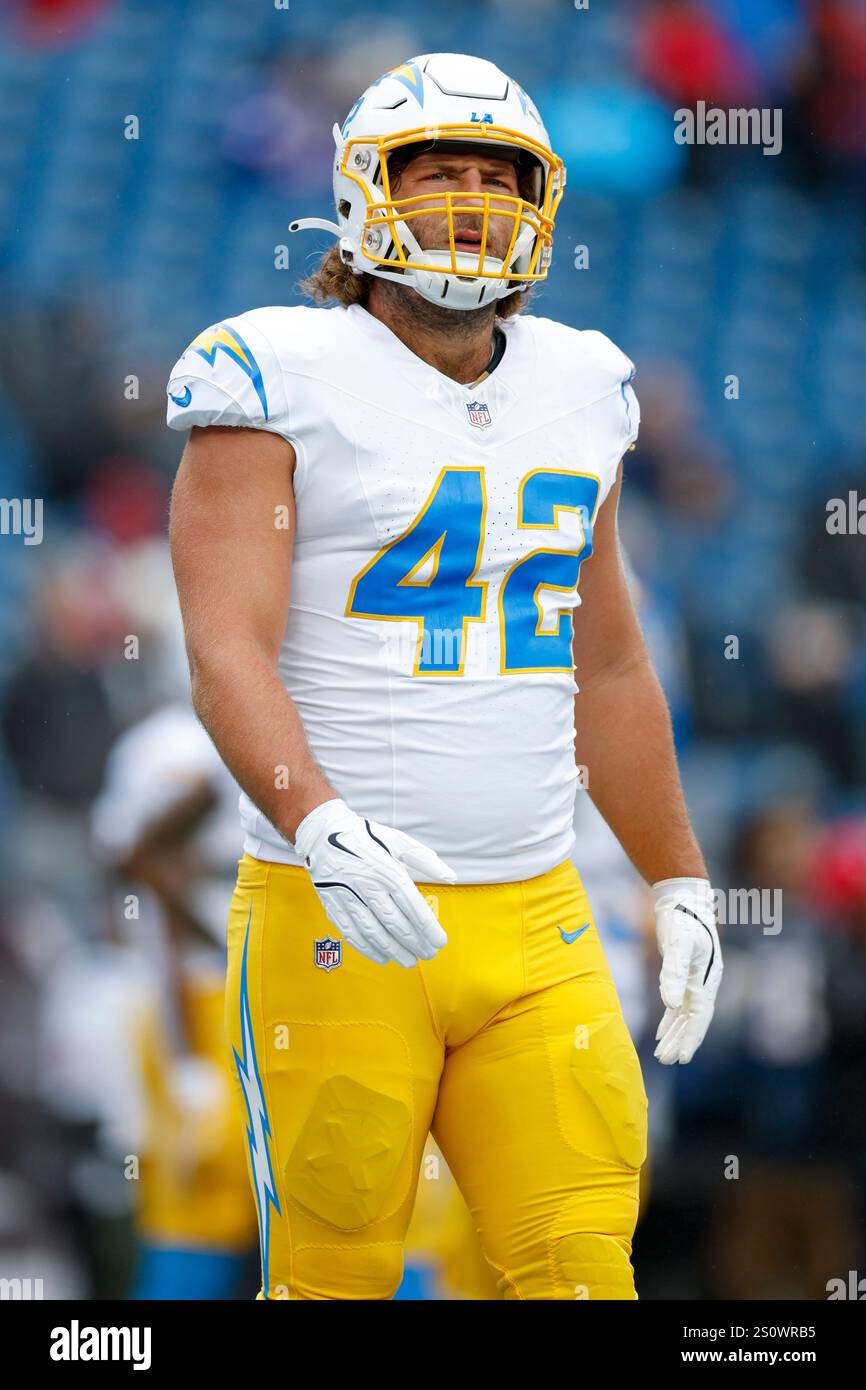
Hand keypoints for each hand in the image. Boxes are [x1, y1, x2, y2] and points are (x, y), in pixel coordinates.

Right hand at [293, 798, 455, 967]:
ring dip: (393, 950)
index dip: (428, 928)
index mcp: (387, 871)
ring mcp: (348, 897)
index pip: (412, 906)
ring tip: (409, 962)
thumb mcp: (398, 841)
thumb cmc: (366, 837)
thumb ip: (425, 860)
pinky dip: (367, 949)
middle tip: (429, 955)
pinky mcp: (333, 905)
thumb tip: (451, 876)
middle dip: (415, 943)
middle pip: (395, 923)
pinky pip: (351, 933)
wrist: (322, 832)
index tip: (440, 942)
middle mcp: (368, 886)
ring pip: (373, 932)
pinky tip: (382, 957)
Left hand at [653, 877, 721, 1064]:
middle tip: (666, 1061)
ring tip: (662, 1055)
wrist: (684, 899)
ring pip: (685, 1016)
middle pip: (693, 1021)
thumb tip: (670, 1004)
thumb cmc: (683, 920)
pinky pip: (678, 1005)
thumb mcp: (677, 944)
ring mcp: (694, 981)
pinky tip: (662, 1033)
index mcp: (706, 980)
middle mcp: (702, 984)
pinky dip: (670, 1019)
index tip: (683, 1058)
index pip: (700, 1017)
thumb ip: (673, 973)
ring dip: (674, 1034)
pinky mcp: (682, 975)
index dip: (691, 1038)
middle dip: (681, 1042)